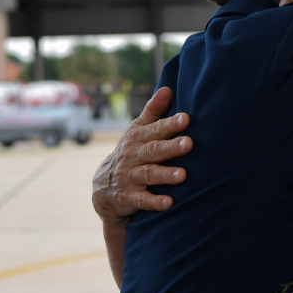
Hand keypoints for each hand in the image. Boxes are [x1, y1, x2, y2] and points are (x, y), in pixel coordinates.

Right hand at [91, 87, 192, 229]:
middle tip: (189, 144)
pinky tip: (169, 203)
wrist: (104, 188)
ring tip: (183, 175)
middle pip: (152, 151)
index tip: (186, 119)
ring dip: (165, 175)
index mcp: (137, 139)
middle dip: (170, 147)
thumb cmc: (130, 153)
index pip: (154, 130)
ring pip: (148, 174)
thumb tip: (168, 88)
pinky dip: (155, 202)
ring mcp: (129, 177)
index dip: (169, 124)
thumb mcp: (137, 131)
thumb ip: (153, 112)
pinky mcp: (128, 197)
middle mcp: (132, 156)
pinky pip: (141, 200)